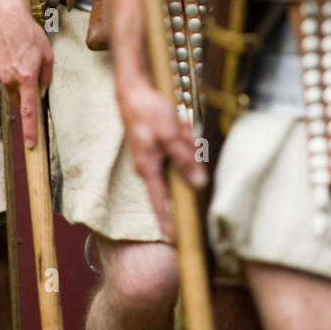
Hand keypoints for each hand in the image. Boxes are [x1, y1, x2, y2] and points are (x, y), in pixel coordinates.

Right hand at [0, 0, 53, 149]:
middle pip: (19, 100)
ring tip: (23, 58)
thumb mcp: (47, 54)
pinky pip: (3, 78)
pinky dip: (10, 71)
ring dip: (18, 81)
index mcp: (26, 77)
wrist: (5, 17)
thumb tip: (42, 90)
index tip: (30, 144)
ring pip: (11, 89)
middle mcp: (10, 79)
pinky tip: (14, 54)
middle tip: (32, 74)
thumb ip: (46, 77)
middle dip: (26, 94)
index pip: (29, 110)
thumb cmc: (28, 33)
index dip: (30, 129)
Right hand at [118, 81, 205, 241]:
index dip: (167, 221)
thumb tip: (198, 184)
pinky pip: (177, 147)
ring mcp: (153, 157)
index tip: (175, 239)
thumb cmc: (148, 112)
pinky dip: (181, 136)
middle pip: (178, 174)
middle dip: (188, 154)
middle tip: (184, 131)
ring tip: (180, 122)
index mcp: (148, 169)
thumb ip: (184, 161)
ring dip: (185, 141)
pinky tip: (179, 121)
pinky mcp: (157, 147)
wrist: (132, 91)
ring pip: (180, 158)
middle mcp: (149, 167)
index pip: (160, 203)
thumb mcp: (170, 136)